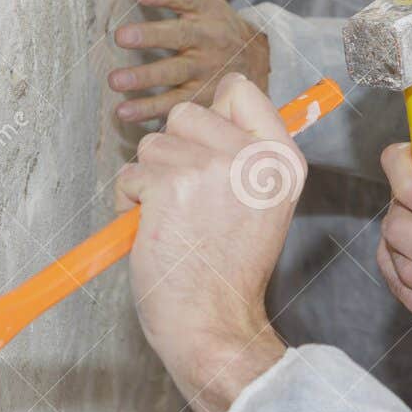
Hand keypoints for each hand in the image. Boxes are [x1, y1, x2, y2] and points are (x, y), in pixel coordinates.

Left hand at [112, 0, 269, 122]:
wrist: (253, 61)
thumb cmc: (211, 20)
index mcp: (204, 7)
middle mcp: (209, 37)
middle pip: (181, 35)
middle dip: (152, 36)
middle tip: (121, 36)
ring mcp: (207, 69)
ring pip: (176, 73)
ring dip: (145, 78)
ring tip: (114, 81)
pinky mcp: (203, 96)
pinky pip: (175, 104)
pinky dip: (150, 110)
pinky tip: (124, 112)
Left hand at [116, 74, 300, 411]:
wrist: (212, 322)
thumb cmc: (229, 267)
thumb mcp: (267, 202)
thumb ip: (251, 154)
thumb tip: (222, 100)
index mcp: (283, 157)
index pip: (240, 89)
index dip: (212, 114)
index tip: (208, 150)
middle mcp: (253, 156)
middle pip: (187, 112)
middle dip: (173, 151)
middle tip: (189, 198)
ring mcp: (212, 167)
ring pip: (153, 143)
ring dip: (149, 179)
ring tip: (173, 219)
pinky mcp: (170, 184)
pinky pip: (129, 173)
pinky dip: (129, 201)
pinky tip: (153, 230)